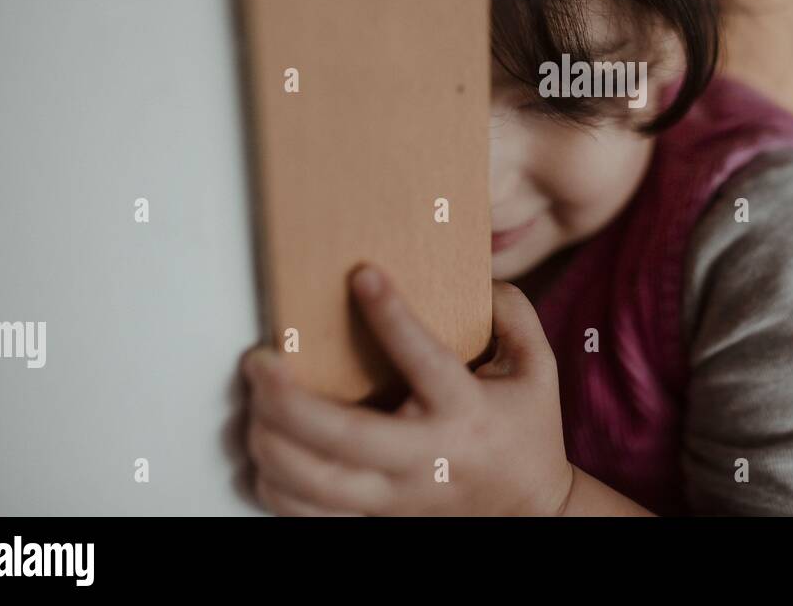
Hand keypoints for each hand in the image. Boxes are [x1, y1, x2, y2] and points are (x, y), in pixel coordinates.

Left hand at [240, 266, 574, 515]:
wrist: (530, 510)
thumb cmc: (526, 430)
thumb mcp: (538, 368)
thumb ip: (514, 315)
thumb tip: (479, 277)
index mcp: (466, 412)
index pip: (425, 360)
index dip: (392, 316)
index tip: (362, 274)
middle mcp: (426, 456)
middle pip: (345, 436)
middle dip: (290, 400)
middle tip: (259, 361)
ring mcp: (397, 495)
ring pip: (316, 484)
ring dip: (271, 444)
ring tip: (254, 403)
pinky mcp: (378, 518)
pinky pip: (310, 515)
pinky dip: (275, 488)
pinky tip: (265, 452)